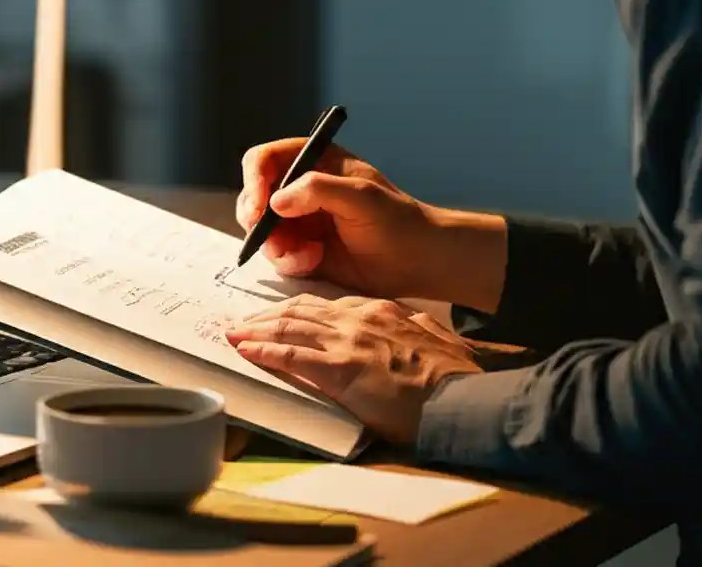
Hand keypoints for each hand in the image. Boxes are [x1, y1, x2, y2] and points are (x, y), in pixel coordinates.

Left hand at [226, 294, 482, 444]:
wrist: (466, 397)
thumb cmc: (457, 376)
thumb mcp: (435, 337)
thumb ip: (415, 326)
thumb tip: (410, 322)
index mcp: (381, 311)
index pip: (328, 304)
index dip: (299, 309)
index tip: (280, 314)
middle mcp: (359, 319)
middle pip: (300, 310)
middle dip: (268, 315)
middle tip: (244, 321)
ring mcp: (347, 342)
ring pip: (289, 328)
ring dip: (256, 330)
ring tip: (234, 332)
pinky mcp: (339, 369)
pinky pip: (290, 356)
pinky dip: (263, 352)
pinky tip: (244, 350)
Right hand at [236, 138, 506, 311]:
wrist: (418, 263)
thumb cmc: (397, 221)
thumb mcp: (361, 196)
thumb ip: (318, 189)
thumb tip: (275, 201)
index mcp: (314, 162)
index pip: (265, 160)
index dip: (253, 179)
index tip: (258, 205)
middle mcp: (300, 189)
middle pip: (254, 195)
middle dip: (256, 218)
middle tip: (263, 234)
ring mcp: (299, 221)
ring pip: (261, 231)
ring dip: (276, 245)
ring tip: (306, 255)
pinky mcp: (301, 251)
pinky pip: (277, 256)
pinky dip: (291, 262)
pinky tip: (315, 262)